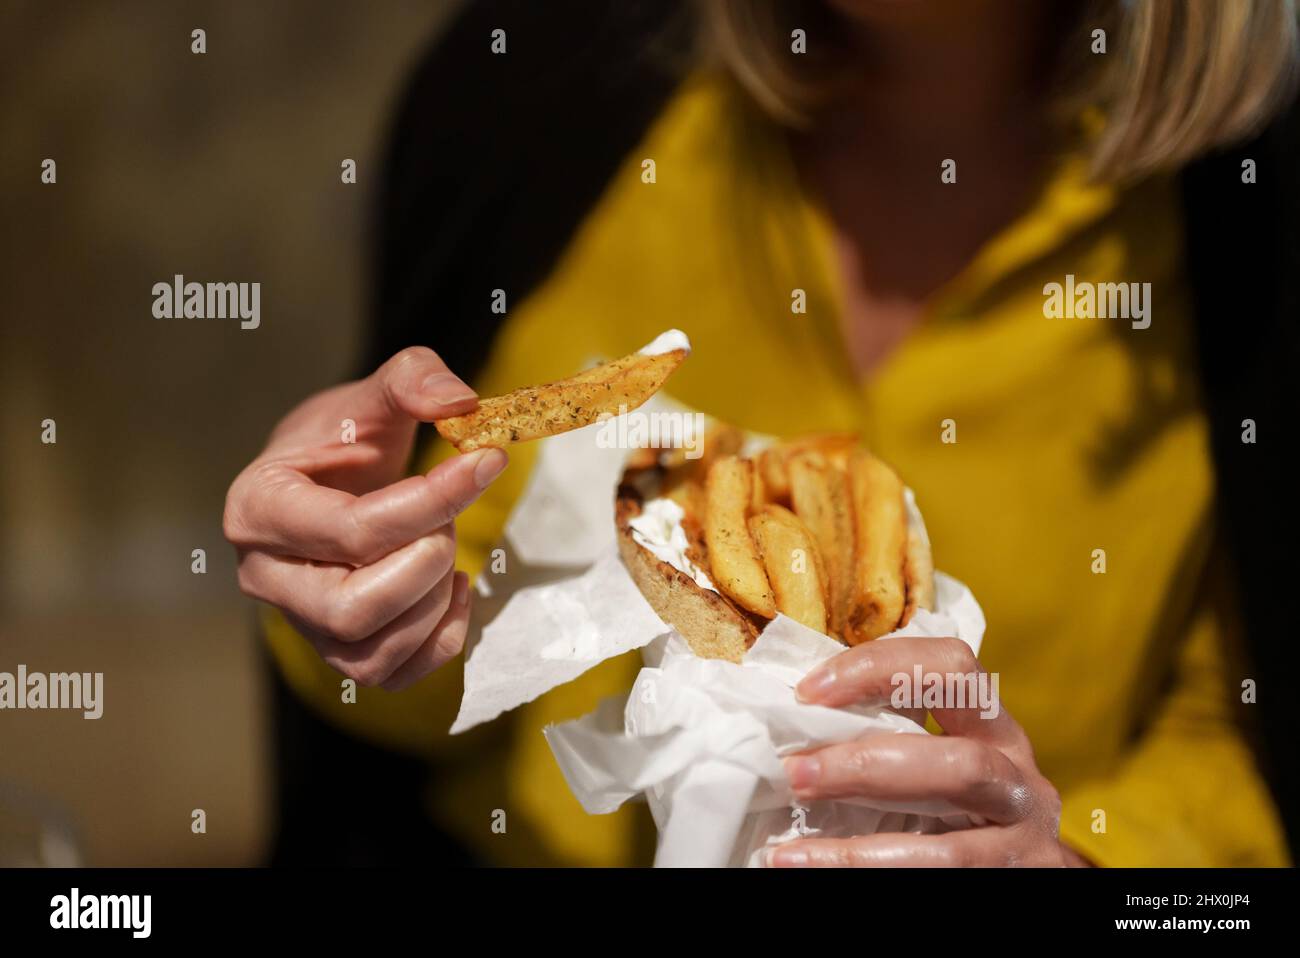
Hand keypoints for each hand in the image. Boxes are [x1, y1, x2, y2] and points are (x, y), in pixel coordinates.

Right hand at [223, 347, 506, 690]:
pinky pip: (391, 676)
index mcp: (259, 506)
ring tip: (446, 550)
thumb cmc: (344, 439)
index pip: (352, 530)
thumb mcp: (372, 395)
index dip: (432, 501)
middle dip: (424, 565)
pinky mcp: (337, 651)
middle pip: (351, 608)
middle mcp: (265, 576)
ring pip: (369, 653)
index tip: (485, 462)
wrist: (330, 478)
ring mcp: (299, 622)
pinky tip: (455, 589)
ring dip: (432, 603)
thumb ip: (413, 379)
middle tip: (446, 523)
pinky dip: (439, 640)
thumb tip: (461, 403)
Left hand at [769, 636, 1088, 866]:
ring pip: (948, 844)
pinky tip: (809, 868)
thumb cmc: (960, 813)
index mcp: (994, 729)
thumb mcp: (938, 765)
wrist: (1031, 874)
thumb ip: (888, 738)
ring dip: (860, 845)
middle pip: (958, 762)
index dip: (881, 668)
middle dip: (866, 765)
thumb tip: (791, 725)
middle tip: (795, 772)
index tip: (809, 691)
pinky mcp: (1012, 879)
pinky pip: (935, 874)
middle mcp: (1018, 778)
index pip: (952, 668)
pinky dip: (864, 871)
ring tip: (789, 850)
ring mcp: (1022, 838)